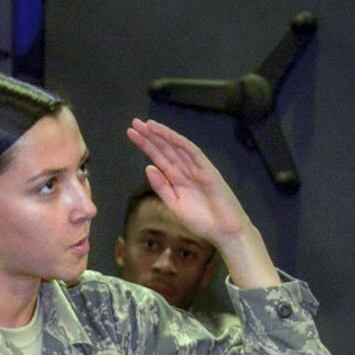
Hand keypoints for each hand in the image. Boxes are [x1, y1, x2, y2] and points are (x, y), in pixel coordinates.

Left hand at [126, 119, 249, 244]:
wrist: (223, 231)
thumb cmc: (202, 221)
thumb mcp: (175, 205)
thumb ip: (162, 187)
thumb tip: (148, 168)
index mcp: (176, 179)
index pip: (158, 157)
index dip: (146, 145)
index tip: (131, 134)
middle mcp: (185, 170)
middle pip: (165, 149)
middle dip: (150, 136)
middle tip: (134, 123)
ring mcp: (197, 168)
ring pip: (177, 148)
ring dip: (163, 136)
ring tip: (147, 125)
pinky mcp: (208, 170)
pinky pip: (193, 153)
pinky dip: (181, 143)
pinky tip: (169, 135)